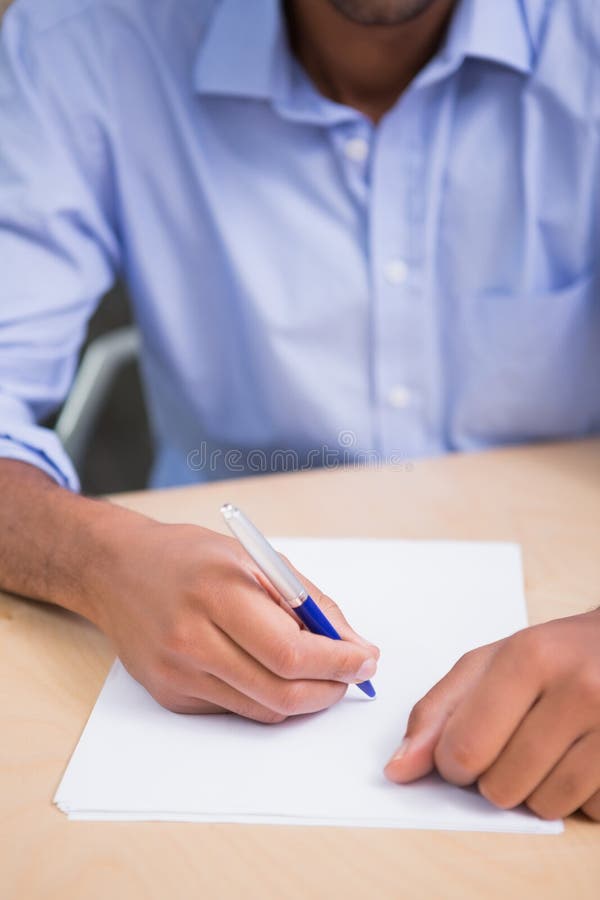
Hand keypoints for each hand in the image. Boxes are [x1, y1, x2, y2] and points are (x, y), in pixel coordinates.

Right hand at [96, 519, 378, 722]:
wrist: (117, 569)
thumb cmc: (191, 557)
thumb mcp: (255, 559)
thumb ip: (308, 602)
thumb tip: (353, 645)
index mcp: (218, 594)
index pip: (291, 651)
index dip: (338, 663)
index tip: (366, 660)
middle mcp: (191, 639)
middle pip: (281, 691)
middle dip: (329, 689)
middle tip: (350, 676)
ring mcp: (176, 673)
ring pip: (263, 709)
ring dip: (303, 697)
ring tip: (316, 671)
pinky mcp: (169, 695)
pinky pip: (237, 710)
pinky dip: (266, 697)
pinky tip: (266, 668)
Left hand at [384, 610, 599, 820]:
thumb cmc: (552, 655)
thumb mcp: (490, 664)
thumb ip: (438, 712)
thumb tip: (399, 768)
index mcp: (529, 658)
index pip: (464, 749)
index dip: (451, 764)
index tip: (462, 750)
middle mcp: (578, 688)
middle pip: (501, 786)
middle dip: (494, 777)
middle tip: (512, 743)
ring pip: (544, 806)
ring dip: (535, 790)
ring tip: (547, 748)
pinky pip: (588, 811)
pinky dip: (577, 797)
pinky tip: (579, 757)